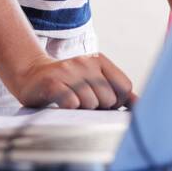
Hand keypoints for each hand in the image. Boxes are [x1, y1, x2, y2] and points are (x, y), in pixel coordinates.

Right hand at [8, 53, 135, 109]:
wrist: (31, 75)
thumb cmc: (67, 83)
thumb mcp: (93, 80)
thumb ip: (117, 91)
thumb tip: (140, 105)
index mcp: (99, 60)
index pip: (125, 87)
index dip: (117, 102)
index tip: (103, 103)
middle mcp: (86, 62)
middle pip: (109, 98)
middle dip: (99, 108)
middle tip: (83, 102)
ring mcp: (69, 71)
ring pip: (91, 103)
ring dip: (82, 109)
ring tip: (71, 101)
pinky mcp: (53, 82)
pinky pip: (72, 103)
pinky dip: (69, 109)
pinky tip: (62, 104)